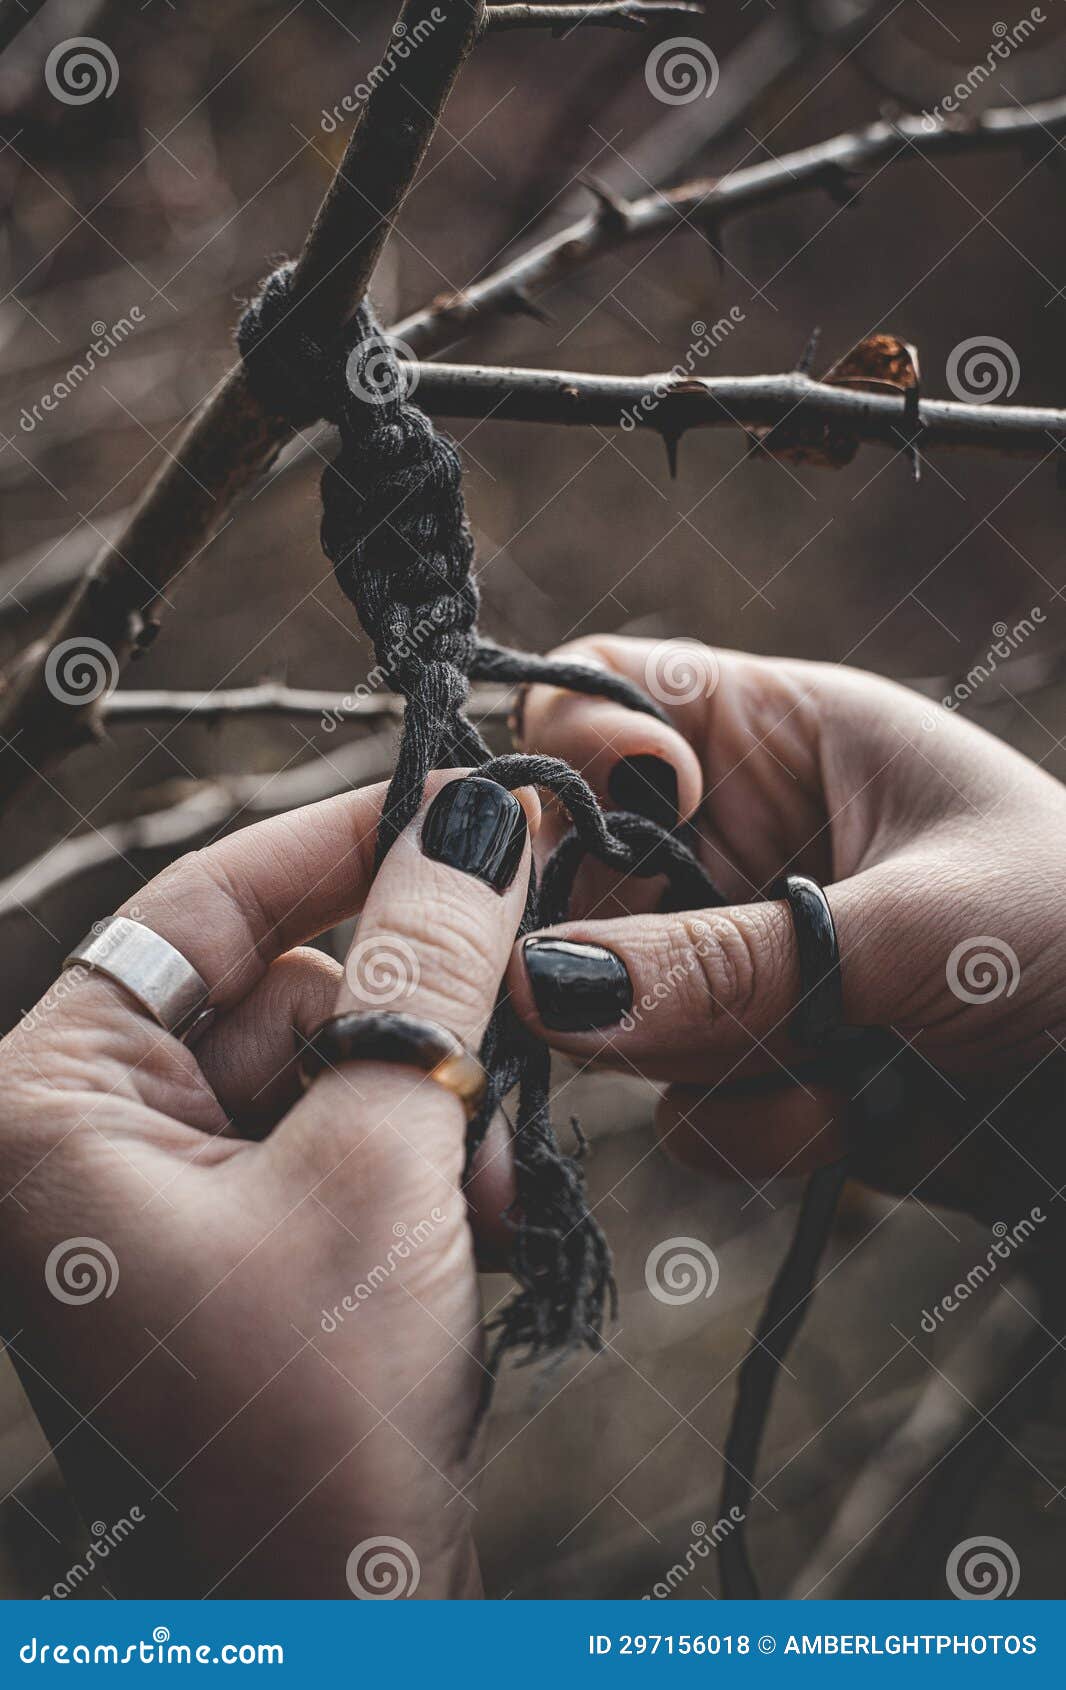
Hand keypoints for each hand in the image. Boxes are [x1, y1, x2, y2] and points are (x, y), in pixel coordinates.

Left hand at [0, 772, 534, 1597]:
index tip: (467, 798)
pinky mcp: (228, 1247)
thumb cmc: (314, 1428)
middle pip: (279, 985)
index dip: (343, 840)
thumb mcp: (380, 1166)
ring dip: (431, 1105)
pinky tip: (470, 1222)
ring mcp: (153, 1203)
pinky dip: (418, 1159)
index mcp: (48, 1113)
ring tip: (483, 1188)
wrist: (347, 1633)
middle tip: (510, 1045)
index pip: (204, 909)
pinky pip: (336, 1137)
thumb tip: (477, 818)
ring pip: (328, 1062)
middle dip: (409, 1021)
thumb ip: (427, 975)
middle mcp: (81, 1146)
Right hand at [507, 635, 1065, 1221]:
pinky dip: (750, 1122)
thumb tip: (545, 989)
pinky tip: (850, 1112)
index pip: (610, 696)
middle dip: (606, 939)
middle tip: (649, 994)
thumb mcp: (916, 930)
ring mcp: (737, 959)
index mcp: (784, 737)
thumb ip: (728, 962)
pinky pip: (673, 1100)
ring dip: (698, 1049)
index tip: (638, 817)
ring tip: (827, 1059)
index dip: (579, 744)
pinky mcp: (756, 1063)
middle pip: (577, 866)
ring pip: (611, 1002)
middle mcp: (738, 841)